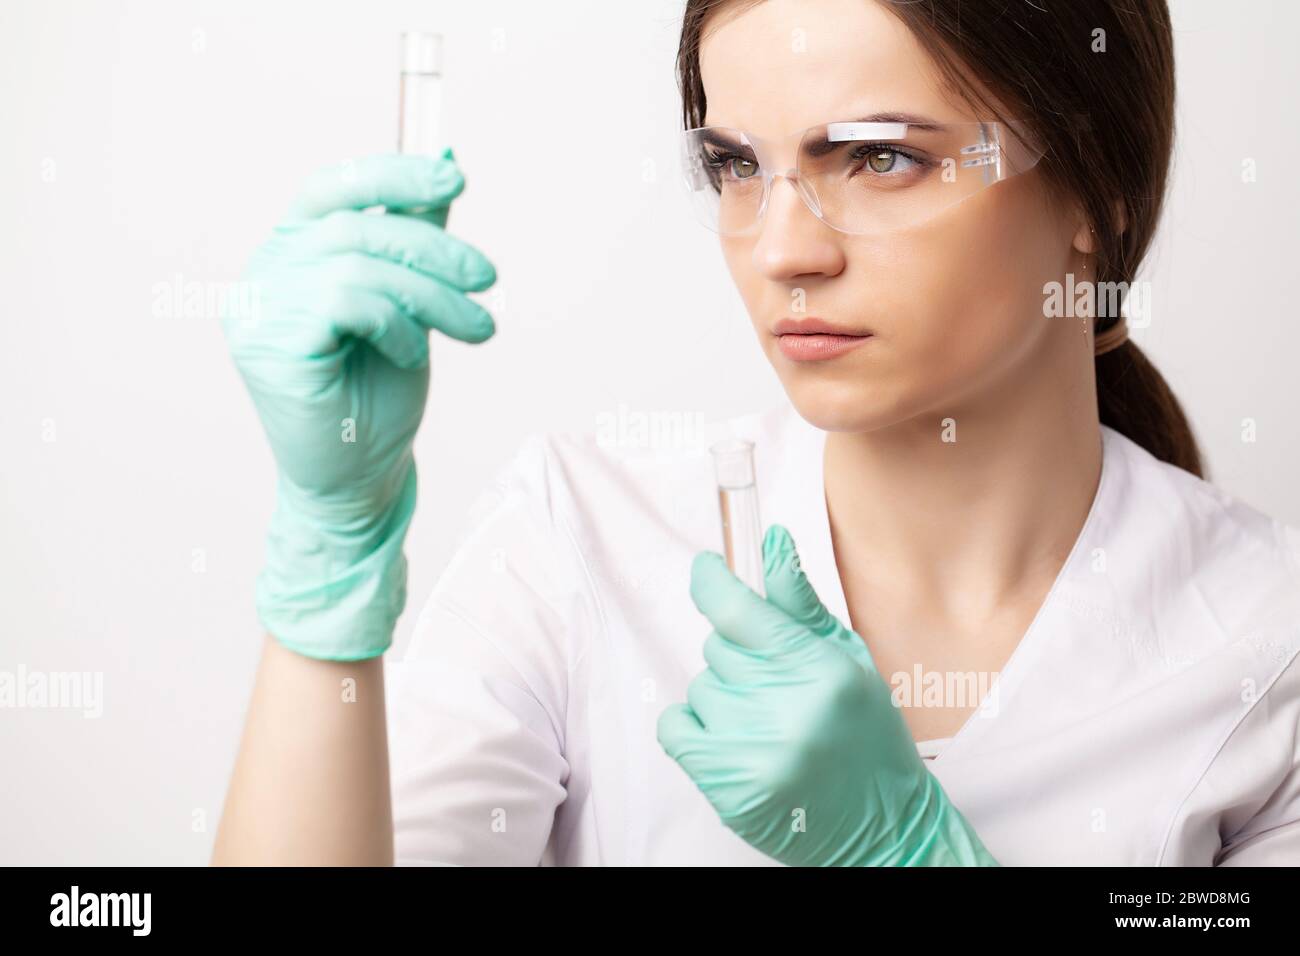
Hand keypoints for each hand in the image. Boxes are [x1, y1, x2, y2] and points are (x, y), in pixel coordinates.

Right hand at [223, 150, 496, 660]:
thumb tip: (448, 161)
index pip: (331, 187)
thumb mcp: (408, 302)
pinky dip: (399, 324)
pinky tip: (416, 354)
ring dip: (434, 295)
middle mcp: (262, 272)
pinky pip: (349, 302)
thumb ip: (413, 238)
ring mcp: (256, 308)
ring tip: (476, 329)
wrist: (360, 479)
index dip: (392, 173)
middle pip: (356, 225)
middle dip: (435, 249)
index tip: (456, 178)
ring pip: (360, 264)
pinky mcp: (267, 344)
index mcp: (289, 252)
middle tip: (488, 278)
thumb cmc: (380, 395)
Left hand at [657, 524, 998, 865]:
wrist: (883, 827)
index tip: (705, 569)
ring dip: (725, 700)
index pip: (740, 610)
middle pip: (718, 648)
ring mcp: (753, 751)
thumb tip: (771, 541)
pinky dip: (693, 729)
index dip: (713, 582)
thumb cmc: (867, 737)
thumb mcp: (848, 661)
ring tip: (768, 725)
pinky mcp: (728, 788)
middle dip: (741, 659)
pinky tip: (734, 742)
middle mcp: (784, 708)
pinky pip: (675, 727)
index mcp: (817, 669)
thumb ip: (801, 604)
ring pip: (700, 688)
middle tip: (778, 688)